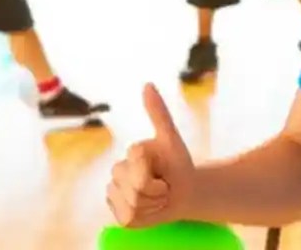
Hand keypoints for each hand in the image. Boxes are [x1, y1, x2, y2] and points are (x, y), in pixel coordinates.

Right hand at [107, 84, 195, 227]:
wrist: (184, 192)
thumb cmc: (179, 165)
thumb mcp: (172, 139)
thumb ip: (159, 113)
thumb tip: (147, 84)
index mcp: (130, 153)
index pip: (136, 160)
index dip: (155, 167)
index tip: (164, 167)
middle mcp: (118, 172)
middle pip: (136, 185)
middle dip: (157, 188)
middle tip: (164, 184)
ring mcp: (116, 194)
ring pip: (133, 203)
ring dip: (154, 203)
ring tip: (159, 196)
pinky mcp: (119, 215)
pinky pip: (128, 216)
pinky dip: (145, 216)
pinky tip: (149, 209)